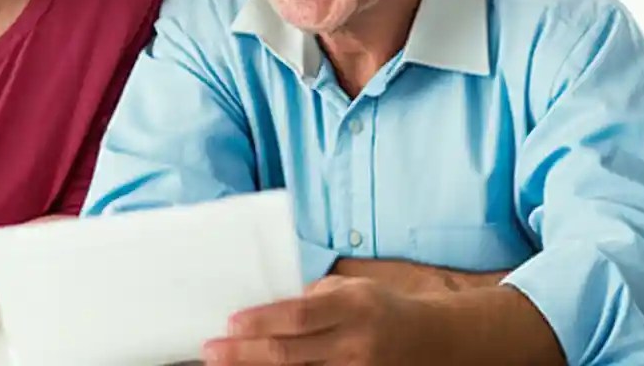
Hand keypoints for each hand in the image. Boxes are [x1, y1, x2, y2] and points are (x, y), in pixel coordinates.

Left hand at [202, 276, 425, 364]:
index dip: (262, 322)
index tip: (230, 324)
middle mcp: (354, 342)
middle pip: (290, 353)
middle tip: (211, 352)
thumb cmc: (379, 307)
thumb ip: (312, 298)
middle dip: (245, 354)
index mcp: (352, 306)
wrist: (431, 339)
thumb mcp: (350, 288)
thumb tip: (267, 311)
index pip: (298, 316)